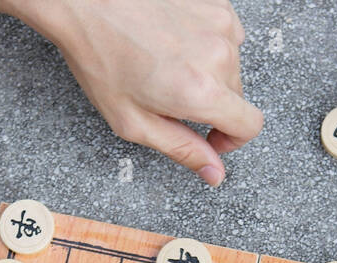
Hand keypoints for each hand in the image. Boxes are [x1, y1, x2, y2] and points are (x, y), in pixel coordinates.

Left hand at [15, 0, 262, 185]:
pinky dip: (204, 40)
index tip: (212, 137)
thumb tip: (214, 172)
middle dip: (210, 103)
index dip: (232, 140)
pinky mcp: (213, 0)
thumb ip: (181, 149)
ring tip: (166, 63)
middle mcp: (219, 54)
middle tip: (169, 96)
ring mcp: (218, 22)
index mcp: (201, 91)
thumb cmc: (100, 57)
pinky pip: (223, 31)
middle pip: (237, 94)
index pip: (250, 126)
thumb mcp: (133, 121)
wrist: (86, 2)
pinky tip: (172, 39)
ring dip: (207, 69)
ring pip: (230, 62)